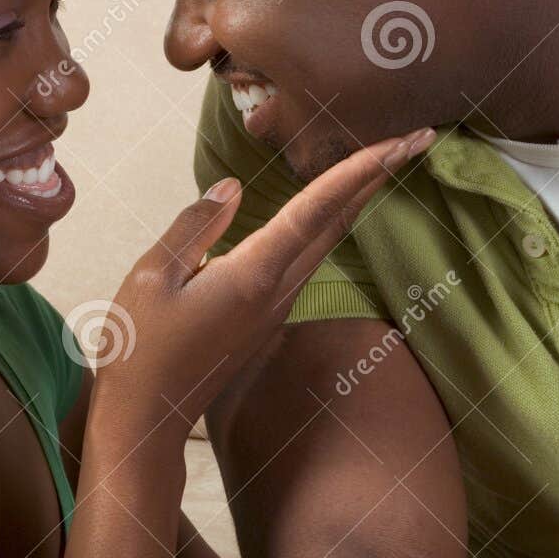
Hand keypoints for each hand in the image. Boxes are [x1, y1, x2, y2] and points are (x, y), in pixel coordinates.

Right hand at [90, 127, 434, 437]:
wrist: (147, 419)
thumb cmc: (140, 349)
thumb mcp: (153, 275)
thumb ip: (196, 225)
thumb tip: (231, 188)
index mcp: (254, 274)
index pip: (316, 208)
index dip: (361, 169)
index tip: (402, 142)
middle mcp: (277, 290)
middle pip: (338, 221)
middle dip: (379, 175)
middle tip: (418, 137)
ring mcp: (276, 307)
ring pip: (328, 240)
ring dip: (358, 196)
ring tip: (385, 158)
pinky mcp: (266, 316)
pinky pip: (308, 256)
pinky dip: (329, 221)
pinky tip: (331, 205)